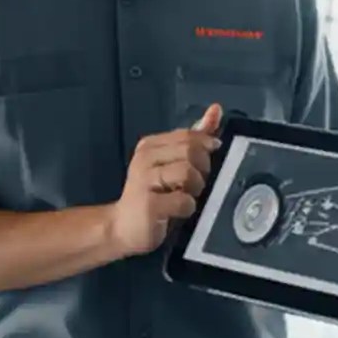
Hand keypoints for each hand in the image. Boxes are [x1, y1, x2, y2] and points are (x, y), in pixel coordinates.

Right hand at [109, 104, 223, 256]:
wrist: (121, 227)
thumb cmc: (151, 195)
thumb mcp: (171, 164)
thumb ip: (193, 139)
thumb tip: (216, 110)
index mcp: (150, 145)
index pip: (187, 134)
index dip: (206, 145)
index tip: (210, 157)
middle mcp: (144, 158)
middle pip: (190, 151)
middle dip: (202, 168)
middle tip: (194, 183)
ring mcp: (145, 181)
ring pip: (188, 173)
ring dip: (195, 188)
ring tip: (185, 196)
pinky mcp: (150, 205)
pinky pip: (184, 200)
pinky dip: (188, 207)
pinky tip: (177, 211)